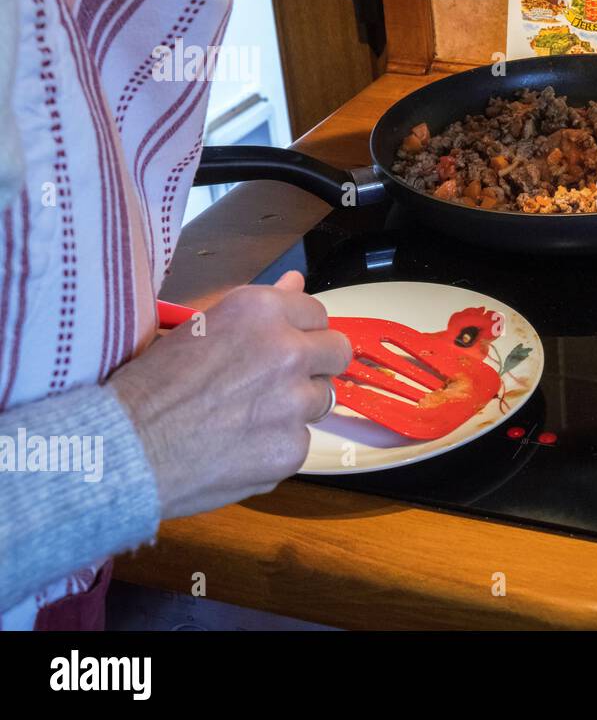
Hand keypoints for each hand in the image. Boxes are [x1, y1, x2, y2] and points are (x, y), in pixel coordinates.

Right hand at [110, 271, 351, 519]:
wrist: (125, 448)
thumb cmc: (152, 383)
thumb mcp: (200, 328)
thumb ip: (262, 308)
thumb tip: (297, 280)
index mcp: (262, 310)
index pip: (317, 313)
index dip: (301, 332)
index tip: (282, 346)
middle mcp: (288, 349)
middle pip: (337, 352)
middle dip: (316, 365)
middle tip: (281, 381)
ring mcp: (295, 401)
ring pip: (321, 399)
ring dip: (296, 407)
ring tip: (247, 417)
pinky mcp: (293, 447)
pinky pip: (300, 441)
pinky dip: (277, 445)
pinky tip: (240, 447)